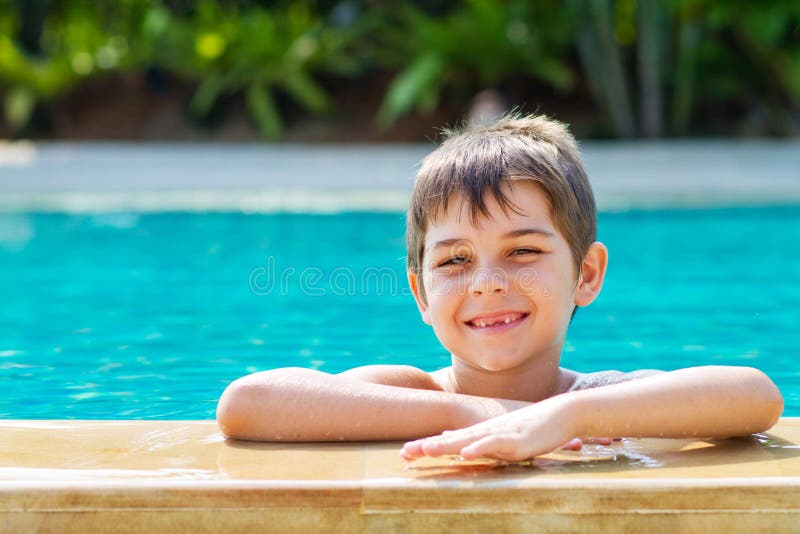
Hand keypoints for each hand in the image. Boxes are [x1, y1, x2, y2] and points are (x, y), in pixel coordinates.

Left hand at [401, 397, 580, 461]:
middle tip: (405, 452)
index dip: (428, 445)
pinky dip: (480, 447)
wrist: (563, 413)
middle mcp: (487, 432)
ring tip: (426, 450)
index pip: (449, 440)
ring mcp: (501, 434)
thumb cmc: (534, 426)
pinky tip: (466, 452)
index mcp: (482, 433)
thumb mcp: (503, 437)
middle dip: (428, 446)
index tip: (405, 452)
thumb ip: (480, 441)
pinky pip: (495, 444)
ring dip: (446, 445)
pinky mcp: (517, 440)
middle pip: (452, 440)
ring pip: (469, 440)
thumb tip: (456, 444)